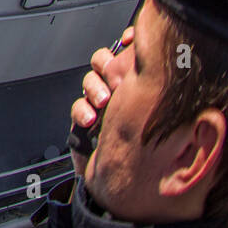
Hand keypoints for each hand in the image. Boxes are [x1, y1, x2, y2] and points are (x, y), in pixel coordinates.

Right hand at [69, 25, 133, 174]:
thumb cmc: (144, 153)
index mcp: (138, 86)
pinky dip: (82, 111)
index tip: (129, 42)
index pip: (130, 57)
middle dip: (106, 67)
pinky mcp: (83, 121)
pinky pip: (77, 106)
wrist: (119, 185)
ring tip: (104, 102)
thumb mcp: (150, 114)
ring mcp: (100, 106)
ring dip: (94, 89)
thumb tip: (147, 64)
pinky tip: (92, 120)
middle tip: (116, 81)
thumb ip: (146, 89)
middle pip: (105, 62)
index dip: (127, 45)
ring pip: (89, 81)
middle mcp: (119, 92)